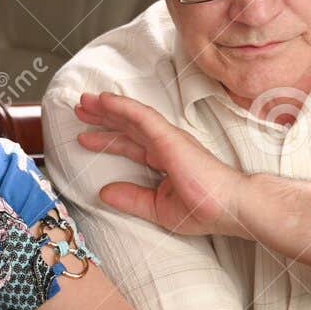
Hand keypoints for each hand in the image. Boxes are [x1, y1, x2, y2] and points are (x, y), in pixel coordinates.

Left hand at [74, 91, 249, 236]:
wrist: (231, 207)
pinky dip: (123, 107)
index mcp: (164, 160)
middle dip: (103, 118)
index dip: (108, 140)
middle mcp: (165, 146)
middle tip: (79, 110)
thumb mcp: (157, 208)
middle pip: (128, 127)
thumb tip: (104, 193)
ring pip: (132, 117)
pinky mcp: (171, 138)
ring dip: (108, 108)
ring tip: (84, 102)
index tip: (85, 138)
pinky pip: (143, 117)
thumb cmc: (205, 209)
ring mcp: (168, 139)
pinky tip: (106, 100)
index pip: (131, 145)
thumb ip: (131, 199)